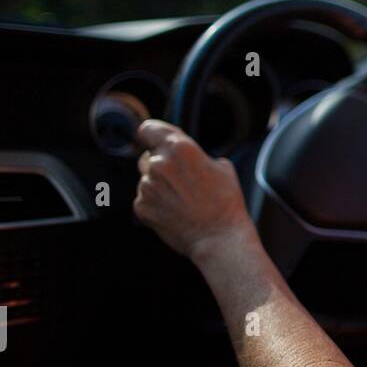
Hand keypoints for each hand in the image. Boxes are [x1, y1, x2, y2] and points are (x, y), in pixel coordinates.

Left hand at [132, 119, 253, 261]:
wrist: (218, 237)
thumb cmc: (225, 203)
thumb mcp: (223, 167)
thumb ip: (198, 155)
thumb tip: (188, 156)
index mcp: (179, 148)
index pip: (148, 129)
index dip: (152, 135)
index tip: (153, 141)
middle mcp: (159, 164)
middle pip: (148, 156)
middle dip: (161, 165)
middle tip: (181, 182)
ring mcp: (147, 186)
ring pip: (146, 179)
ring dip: (159, 186)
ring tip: (181, 200)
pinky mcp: (141, 206)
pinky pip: (144, 198)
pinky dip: (155, 203)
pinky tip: (174, 211)